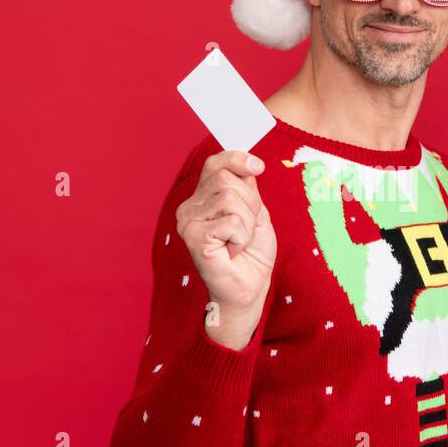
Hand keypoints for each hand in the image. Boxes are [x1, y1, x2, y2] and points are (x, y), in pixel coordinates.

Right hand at [175, 149, 276, 348]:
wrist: (249, 287)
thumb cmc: (251, 253)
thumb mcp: (254, 212)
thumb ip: (246, 188)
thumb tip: (248, 165)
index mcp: (201, 198)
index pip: (215, 164)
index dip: (237, 159)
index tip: (259, 167)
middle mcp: (189, 208)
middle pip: (226, 179)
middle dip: (250, 202)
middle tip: (248, 227)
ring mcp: (188, 223)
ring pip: (231, 198)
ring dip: (247, 223)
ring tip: (240, 241)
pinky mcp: (194, 239)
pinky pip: (231, 221)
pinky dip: (242, 237)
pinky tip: (233, 251)